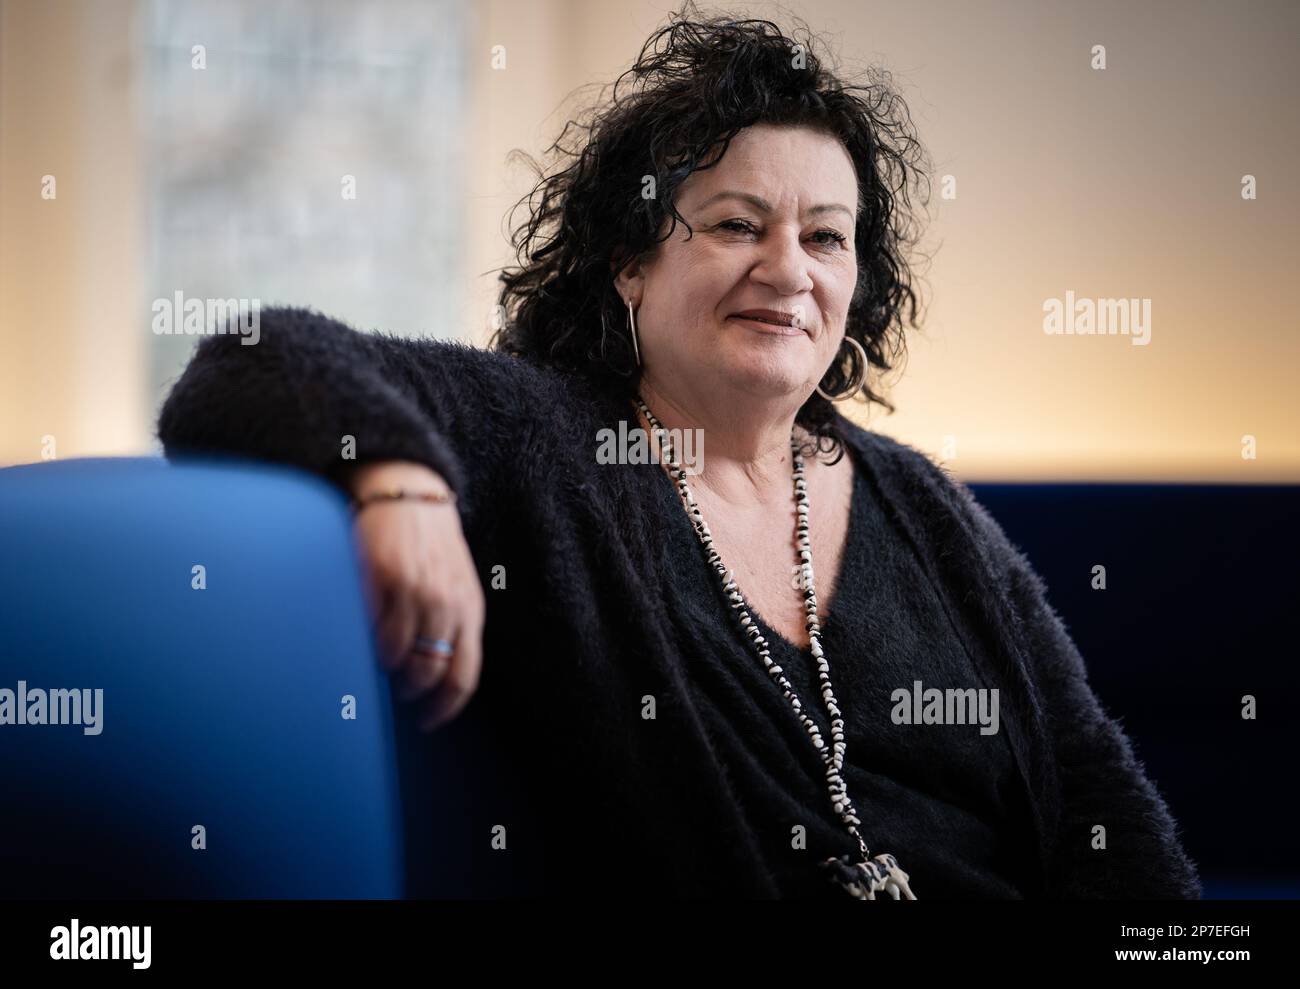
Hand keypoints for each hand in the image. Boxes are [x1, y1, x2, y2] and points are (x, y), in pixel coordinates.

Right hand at [349, 461, 483, 731]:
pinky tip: (358, 635)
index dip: (442, 709)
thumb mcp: (457, 586)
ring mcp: (413, 589)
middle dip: (409, 690)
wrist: (407, 493)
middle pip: (427, 671)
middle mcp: (445, 602)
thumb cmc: (430, 548)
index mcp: (470, 609)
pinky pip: (368, 627)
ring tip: (374, 660)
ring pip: (394, 655)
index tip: (424, 722)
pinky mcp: (380, 575)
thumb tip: (433, 680)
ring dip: (382, 668)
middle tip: (394, 690)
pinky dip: (360, 641)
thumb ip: (453, 626)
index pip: (462, 677)